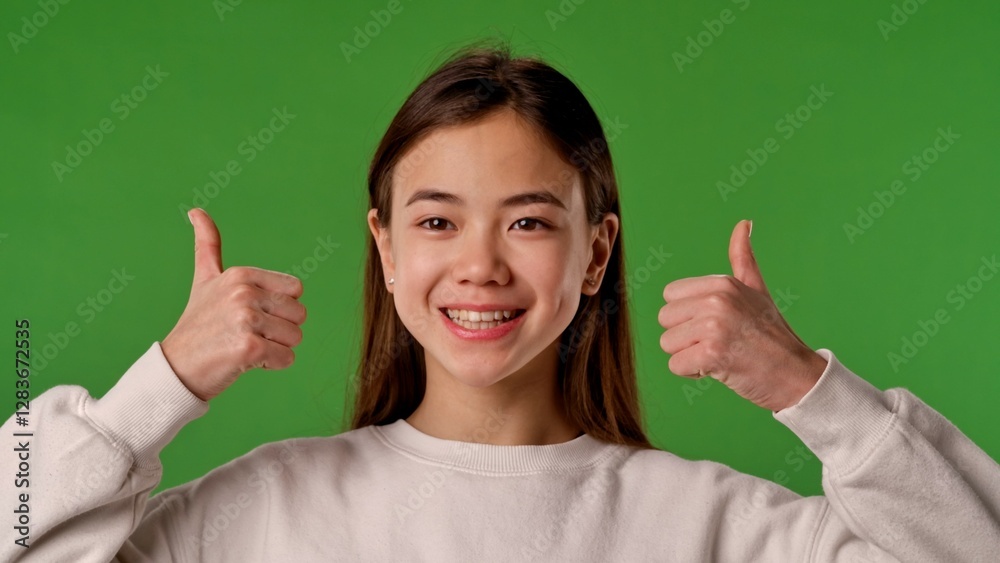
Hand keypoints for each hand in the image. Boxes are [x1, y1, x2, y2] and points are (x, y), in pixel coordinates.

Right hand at [161, 208, 306, 401]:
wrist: (176, 367)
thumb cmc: (198, 324)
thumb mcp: (204, 279)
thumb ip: (208, 245)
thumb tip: (196, 211)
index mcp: (241, 274)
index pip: (296, 290)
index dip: (280, 307)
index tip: (252, 314)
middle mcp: (244, 292)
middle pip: (299, 314)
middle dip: (280, 329)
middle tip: (247, 334)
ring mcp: (246, 320)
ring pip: (296, 337)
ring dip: (276, 348)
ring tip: (245, 346)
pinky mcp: (250, 348)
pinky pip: (287, 358)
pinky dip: (272, 364)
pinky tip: (247, 362)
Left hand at [658, 220, 827, 411]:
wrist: (796, 374)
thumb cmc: (772, 335)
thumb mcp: (757, 289)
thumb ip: (743, 257)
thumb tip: (743, 223)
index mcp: (722, 283)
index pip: (670, 296)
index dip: (688, 315)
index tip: (715, 324)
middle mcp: (717, 300)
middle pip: (665, 320)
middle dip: (686, 336)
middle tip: (719, 342)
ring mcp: (714, 326)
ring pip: (667, 343)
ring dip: (689, 356)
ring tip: (721, 354)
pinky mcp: (712, 354)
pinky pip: (676, 365)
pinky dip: (693, 372)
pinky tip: (720, 368)